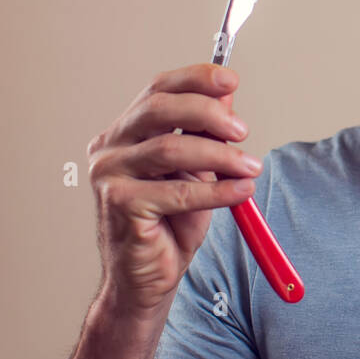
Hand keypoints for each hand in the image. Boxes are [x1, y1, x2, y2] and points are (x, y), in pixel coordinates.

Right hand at [86, 63, 261, 313]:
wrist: (148, 278)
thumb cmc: (171, 223)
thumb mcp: (197, 170)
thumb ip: (205, 135)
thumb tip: (227, 96)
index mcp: (124, 132)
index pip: (158, 90)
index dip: (195, 79)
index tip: (231, 79)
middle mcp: (109, 148)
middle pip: (159, 110)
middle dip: (208, 113)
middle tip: (243, 129)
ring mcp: (109, 176)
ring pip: (170, 150)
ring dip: (220, 156)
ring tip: (251, 166)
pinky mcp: (120, 205)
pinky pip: (178, 191)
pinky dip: (217, 190)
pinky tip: (240, 190)